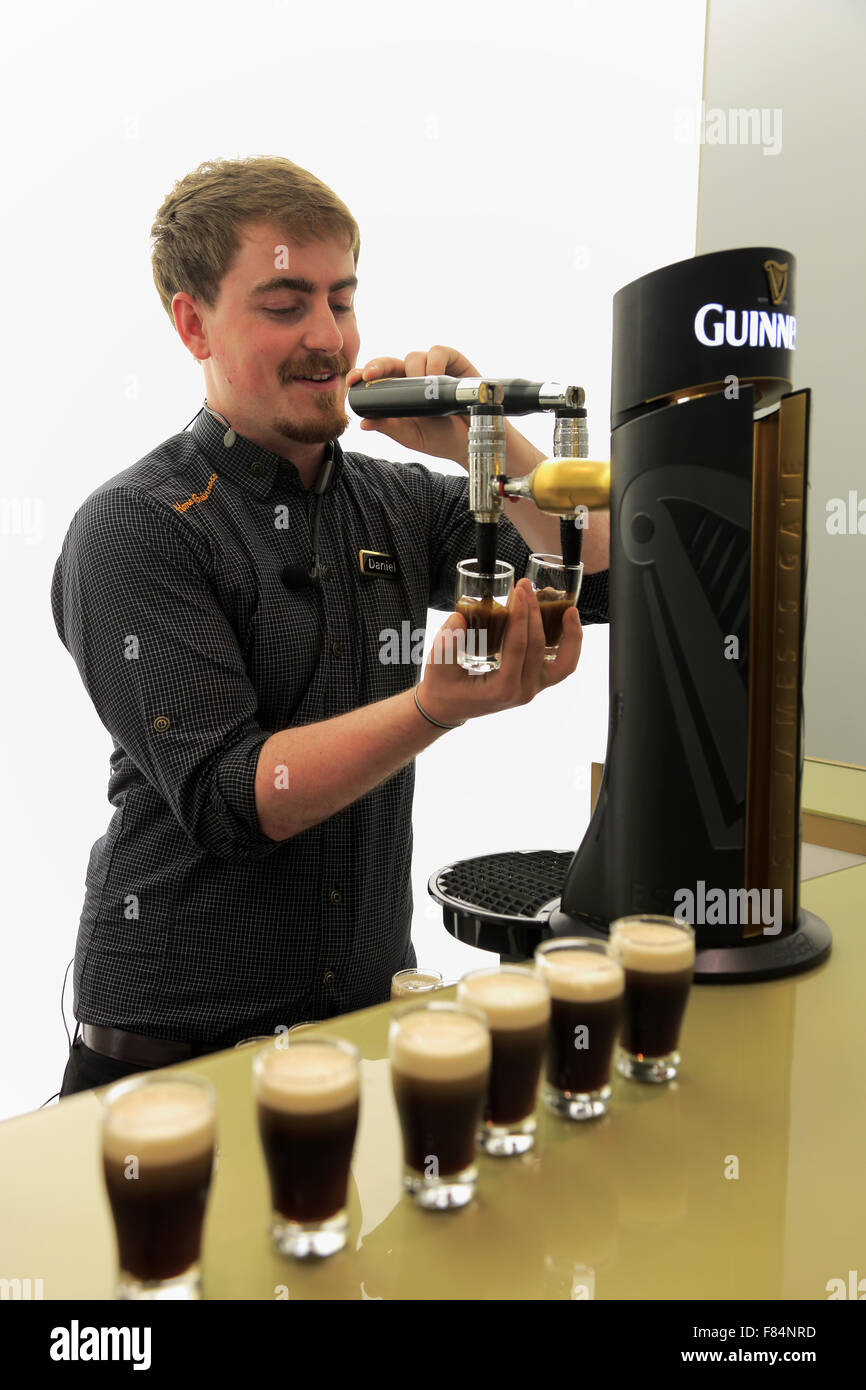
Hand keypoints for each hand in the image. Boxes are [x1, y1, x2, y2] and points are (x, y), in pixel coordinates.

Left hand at [346, 345, 478, 465]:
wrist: (471, 440)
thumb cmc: (440, 437)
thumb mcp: (411, 436)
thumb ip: (389, 428)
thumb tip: (363, 423)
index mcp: (398, 393)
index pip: (377, 379)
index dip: (363, 375)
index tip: (353, 381)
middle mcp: (412, 378)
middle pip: (390, 363)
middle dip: (377, 366)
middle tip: (370, 376)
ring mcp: (432, 369)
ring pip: (414, 357)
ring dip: (414, 371)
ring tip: (423, 389)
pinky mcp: (452, 362)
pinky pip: (438, 352)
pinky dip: (435, 362)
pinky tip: (436, 378)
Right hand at [417, 579, 582, 723]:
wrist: (448, 708)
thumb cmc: (442, 685)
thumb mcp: (437, 665)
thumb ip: (446, 642)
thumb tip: (460, 617)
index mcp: (502, 688)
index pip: (517, 646)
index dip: (520, 616)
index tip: (518, 591)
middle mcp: (523, 691)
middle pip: (539, 647)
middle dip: (535, 613)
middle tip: (526, 586)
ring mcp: (533, 689)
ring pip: (565, 662)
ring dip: (569, 634)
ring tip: (569, 609)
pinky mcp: (536, 683)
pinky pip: (563, 665)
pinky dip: (570, 645)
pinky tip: (568, 622)